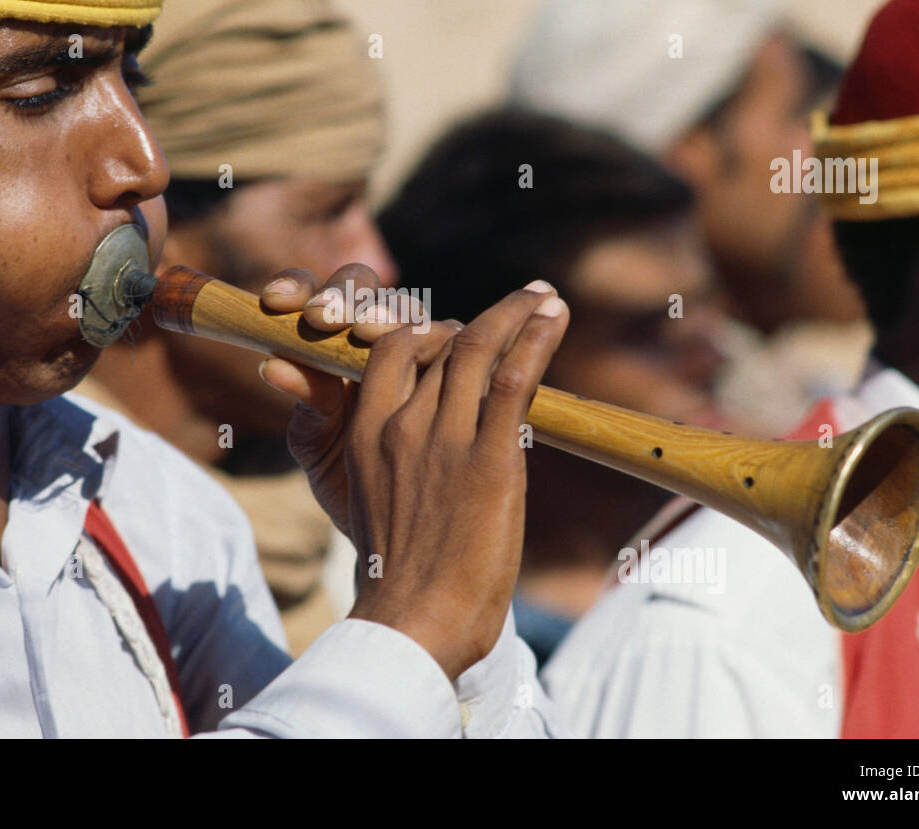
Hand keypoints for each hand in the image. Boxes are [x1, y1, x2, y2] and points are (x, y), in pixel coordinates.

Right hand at [257, 264, 567, 679]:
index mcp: (364, 433)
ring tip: (544, 295)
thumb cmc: (397, 572)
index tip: (456, 327)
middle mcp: (399, 424)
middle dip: (480, 317)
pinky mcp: (490, 459)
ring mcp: (443, 439)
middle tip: (520, 302)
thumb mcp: (370, 498)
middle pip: (435, 341)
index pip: (390, 350)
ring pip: (476, 347)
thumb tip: (400, 440)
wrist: (414, 623)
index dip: (424, 328)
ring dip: (516, 312)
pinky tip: (555, 314)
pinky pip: (513, 378)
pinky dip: (537, 338)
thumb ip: (382, 450)